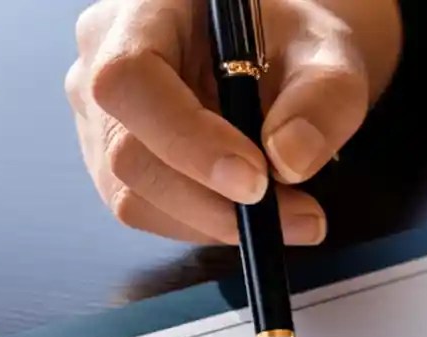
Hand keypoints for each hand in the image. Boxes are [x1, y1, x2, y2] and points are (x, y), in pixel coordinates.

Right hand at [65, 0, 400, 244]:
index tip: (256, 180)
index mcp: (144, 11)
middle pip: (128, 154)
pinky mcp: (113, 167)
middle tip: (297, 217)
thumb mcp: (326, 54)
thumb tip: (289, 161)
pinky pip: (148, 214)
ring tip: (291, 215)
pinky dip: (207, 225)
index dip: (187, 139)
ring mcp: (99, 120)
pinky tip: (254, 211)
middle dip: (215, 202)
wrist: (275, 58)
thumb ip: (321, 98)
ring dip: (217, 222)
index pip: (130, 79)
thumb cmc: (289, 43)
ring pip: (135, 198)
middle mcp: (101, 63)